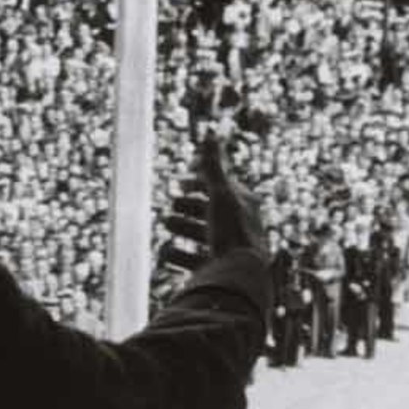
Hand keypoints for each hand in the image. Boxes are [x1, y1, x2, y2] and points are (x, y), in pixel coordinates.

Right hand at [166, 133, 267, 266]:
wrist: (241, 276)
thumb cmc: (233, 231)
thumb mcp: (220, 193)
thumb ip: (212, 165)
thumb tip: (210, 132)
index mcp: (243, 204)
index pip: (219, 188)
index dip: (197, 184)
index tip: (178, 184)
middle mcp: (239, 226)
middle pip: (209, 212)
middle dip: (188, 208)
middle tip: (170, 207)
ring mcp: (229, 250)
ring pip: (202, 236)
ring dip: (182, 229)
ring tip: (165, 226)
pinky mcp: (218, 271)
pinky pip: (196, 262)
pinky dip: (179, 255)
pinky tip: (165, 253)